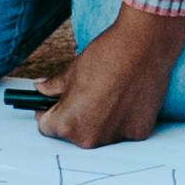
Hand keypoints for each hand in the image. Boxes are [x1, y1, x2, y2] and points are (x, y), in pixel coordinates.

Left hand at [28, 0, 184, 145]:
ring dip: (99, 121)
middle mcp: (91, 138)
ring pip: (100, 134)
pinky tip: (126, 98)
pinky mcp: (138, 133)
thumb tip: (40, 88)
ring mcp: (116, 138)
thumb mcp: (72, 71)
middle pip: (74, 134)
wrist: (144, 45)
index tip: (53, 104)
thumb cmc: (107, 56)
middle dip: (75, 117)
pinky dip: (122, 119)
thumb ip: (54, 86)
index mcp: (67, 124)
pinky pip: (123, 130)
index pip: (47, 127)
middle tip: (85, 96)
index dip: (48, 112)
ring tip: (108, 95)